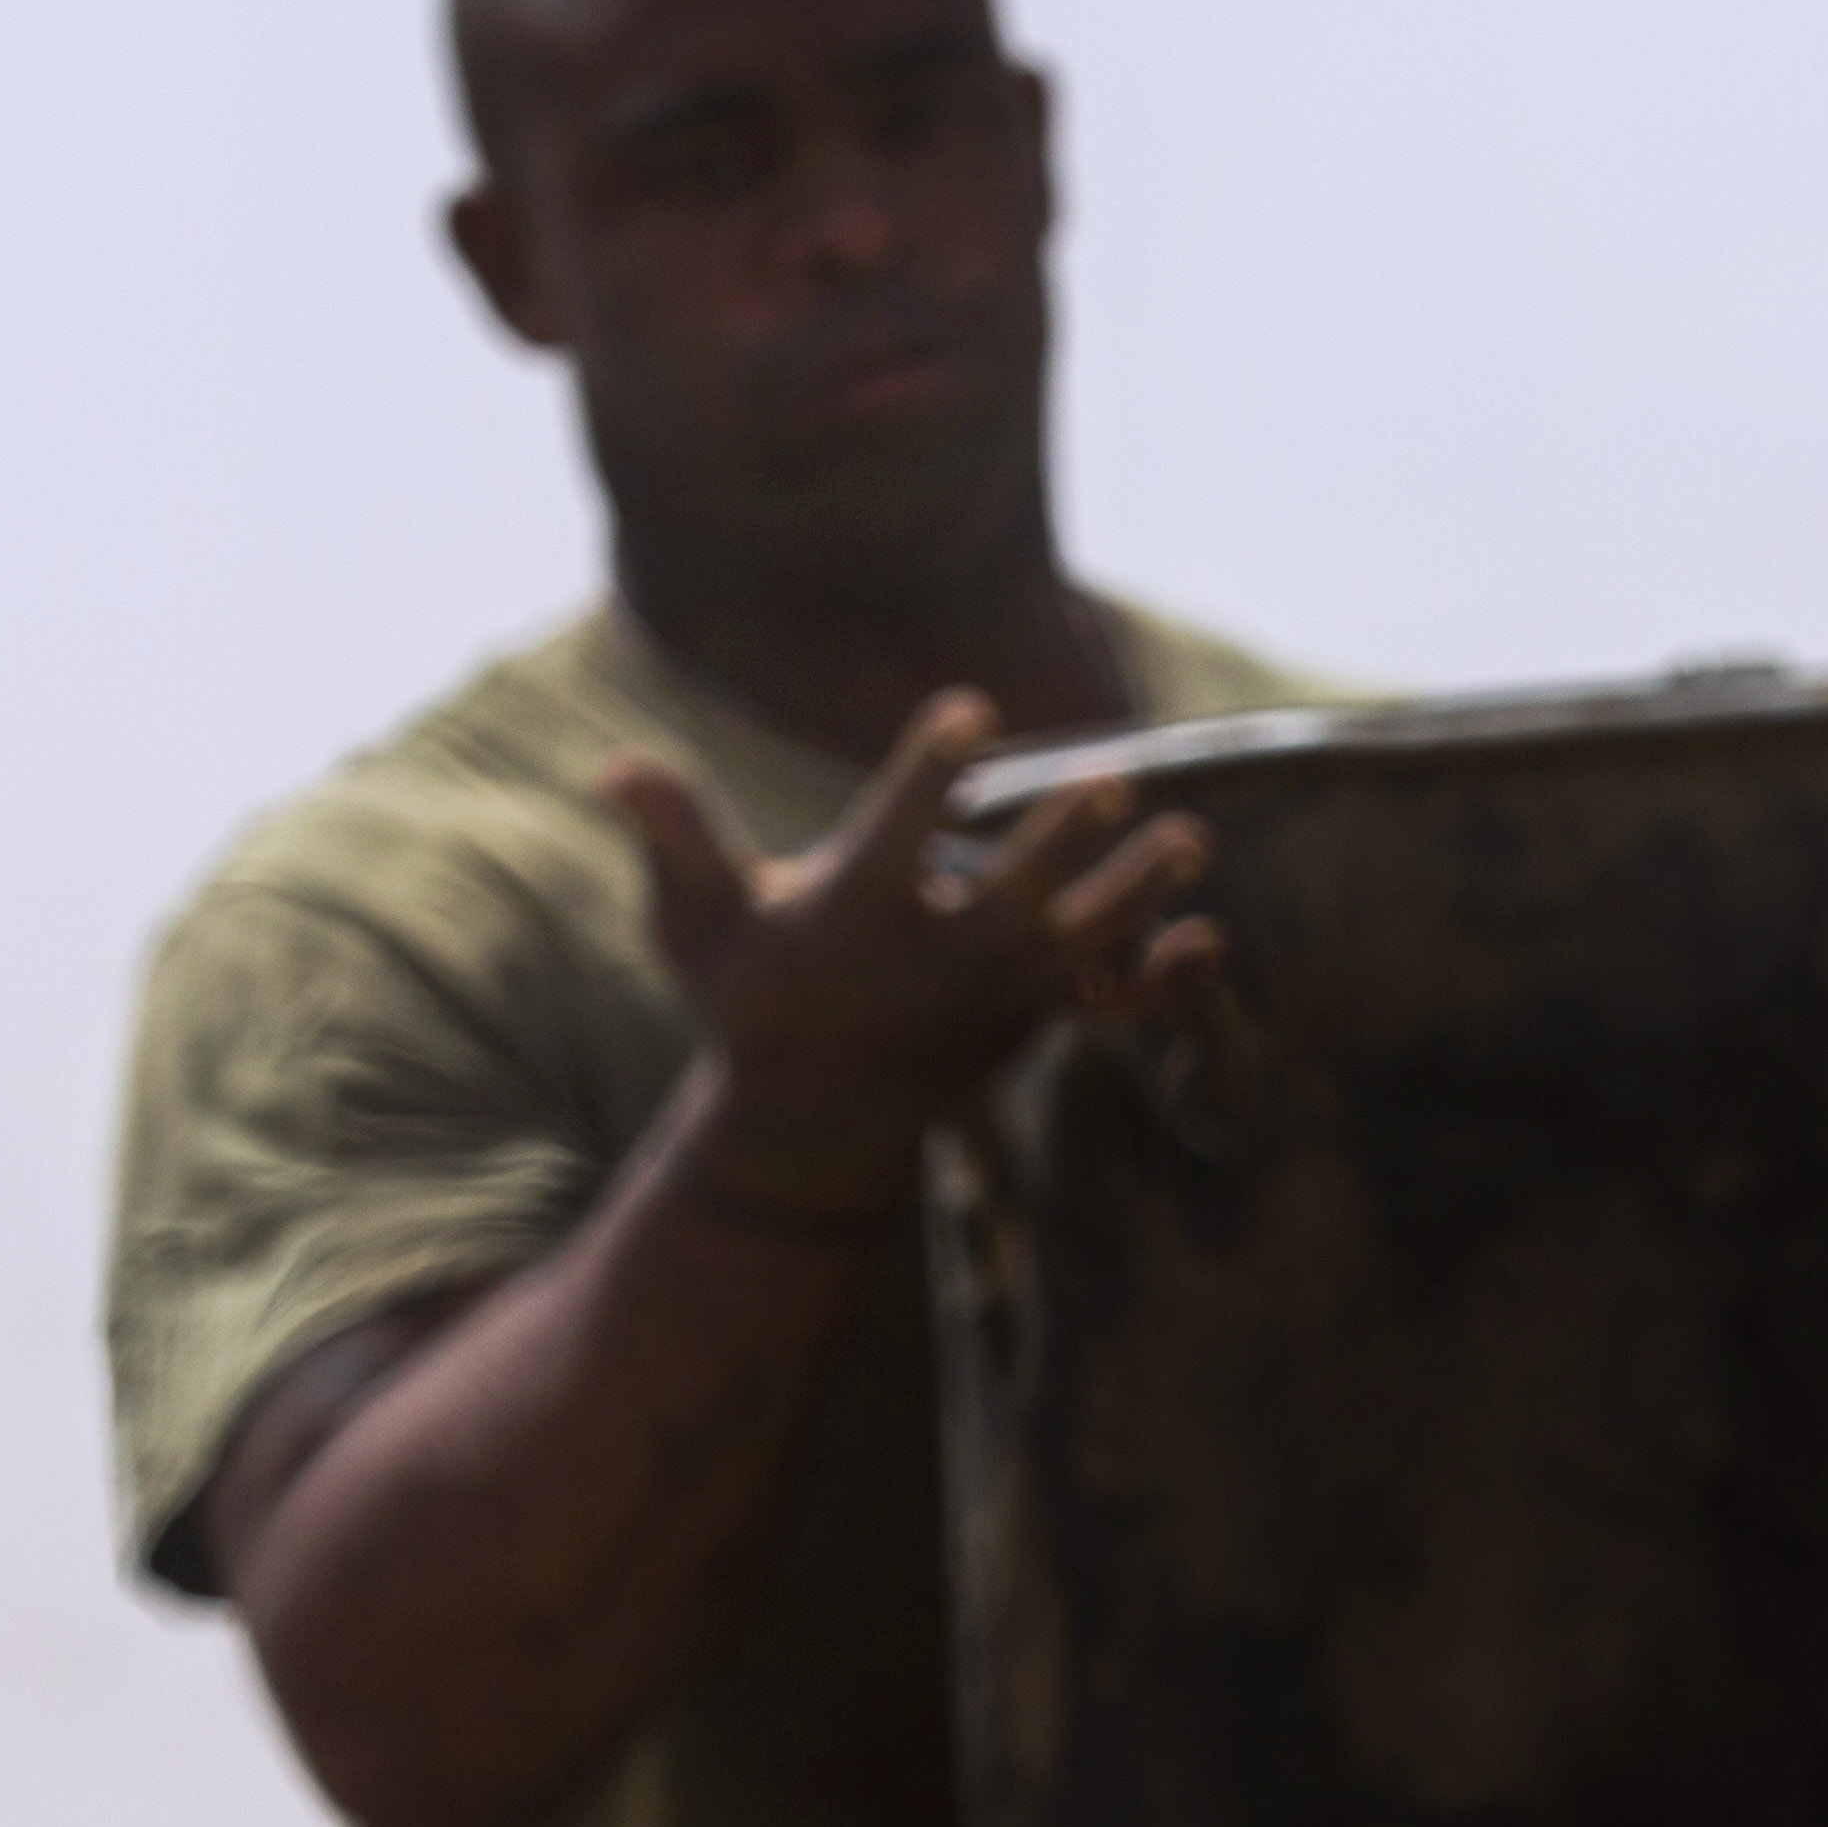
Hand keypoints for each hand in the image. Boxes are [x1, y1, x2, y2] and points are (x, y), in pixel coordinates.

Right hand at [602, 690, 1223, 1216]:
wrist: (813, 1119)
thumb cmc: (750, 998)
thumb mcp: (697, 924)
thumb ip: (674, 839)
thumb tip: (615, 763)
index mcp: (855, 918)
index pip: (895, 834)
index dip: (932, 771)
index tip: (969, 707)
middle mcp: (938, 957)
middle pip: (1013, 895)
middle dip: (1064, 844)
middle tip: (1114, 781)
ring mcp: (999, 994)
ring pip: (1083, 944)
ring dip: (1139, 895)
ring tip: (1193, 838)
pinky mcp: (1037, 1019)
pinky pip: (1113, 1007)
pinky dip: (1162, 984)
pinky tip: (1213, 941)